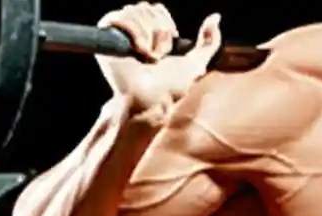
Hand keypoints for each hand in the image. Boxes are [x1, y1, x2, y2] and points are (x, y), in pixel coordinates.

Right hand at [97, 4, 222, 120]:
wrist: (149, 100)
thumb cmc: (169, 88)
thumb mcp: (196, 63)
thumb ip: (209, 42)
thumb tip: (215, 16)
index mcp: (148, 32)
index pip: (157, 8)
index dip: (166, 27)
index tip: (167, 52)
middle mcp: (132, 31)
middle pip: (147, 8)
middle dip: (159, 34)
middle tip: (156, 58)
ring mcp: (117, 34)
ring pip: (136, 11)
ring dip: (149, 38)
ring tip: (146, 58)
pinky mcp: (105, 37)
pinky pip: (121, 17)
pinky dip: (135, 35)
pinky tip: (137, 53)